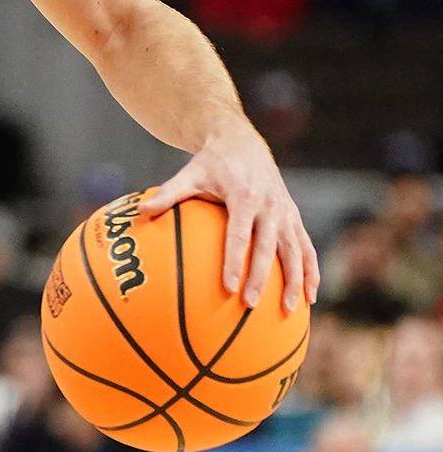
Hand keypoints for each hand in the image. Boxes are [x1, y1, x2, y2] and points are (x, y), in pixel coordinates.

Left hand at [139, 120, 317, 312]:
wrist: (243, 143)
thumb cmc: (212, 163)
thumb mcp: (189, 174)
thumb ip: (168, 193)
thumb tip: (141, 211)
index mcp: (244, 197)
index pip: (239, 236)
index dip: (235, 262)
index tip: (228, 288)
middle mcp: (270, 206)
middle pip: (267, 248)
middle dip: (261, 278)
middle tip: (250, 305)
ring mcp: (285, 212)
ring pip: (295, 251)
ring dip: (295, 280)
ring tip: (288, 309)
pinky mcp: (294, 217)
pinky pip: (307, 247)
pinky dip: (311, 270)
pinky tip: (309, 295)